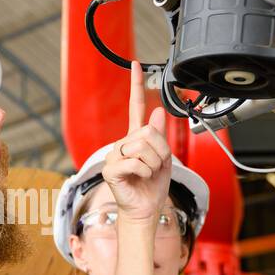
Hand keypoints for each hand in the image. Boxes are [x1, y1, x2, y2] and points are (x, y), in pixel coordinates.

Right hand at [102, 61, 171, 222]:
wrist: (145, 209)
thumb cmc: (152, 186)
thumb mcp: (164, 158)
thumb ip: (160, 136)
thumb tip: (158, 112)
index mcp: (135, 138)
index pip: (136, 106)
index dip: (136, 85)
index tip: (136, 65)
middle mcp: (123, 143)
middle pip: (148, 132)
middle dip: (160, 152)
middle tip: (156, 166)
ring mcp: (114, 155)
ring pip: (144, 147)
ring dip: (154, 164)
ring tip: (147, 174)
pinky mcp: (111, 169)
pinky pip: (137, 163)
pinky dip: (146, 173)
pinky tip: (139, 179)